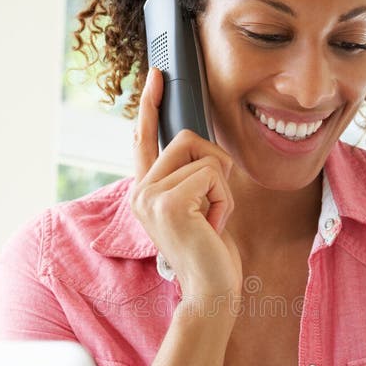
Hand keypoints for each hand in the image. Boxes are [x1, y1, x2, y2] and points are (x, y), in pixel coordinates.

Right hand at [130, 67, 242, 301]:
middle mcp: (140, 191)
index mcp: (145, 191)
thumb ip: (190, 177)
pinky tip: (213, 226)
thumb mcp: (198, 207)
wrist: (211, 290)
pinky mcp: (168, 202)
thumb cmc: (210, 252)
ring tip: (211, 220)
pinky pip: (212, 174)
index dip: (151, 105)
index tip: (157, 75)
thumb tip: (200, 143)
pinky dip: (224, 200)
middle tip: (213, 207)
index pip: (144, 139)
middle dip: (215, 168)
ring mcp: (150, 196)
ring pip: (204, 157)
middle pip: (187, 138)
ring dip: (222, 189)